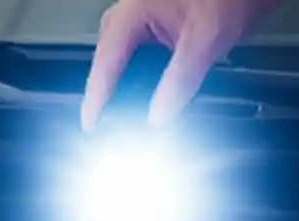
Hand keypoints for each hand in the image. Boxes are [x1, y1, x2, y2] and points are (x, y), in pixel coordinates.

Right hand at [83, 0, 281, 129]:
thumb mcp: (207, 38)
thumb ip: (181, 79)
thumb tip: (159, 116)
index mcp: (132, 13)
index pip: (105, 63)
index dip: (96, 99)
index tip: (91, 125)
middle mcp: (133, 16)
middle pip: (113, 67)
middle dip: (118, 98)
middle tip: (119, 130)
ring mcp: (146, 23)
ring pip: (129, 67)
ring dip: (137, 92)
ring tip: (143, 119)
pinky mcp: (162, 32)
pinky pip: (146, 64)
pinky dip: (152, 84)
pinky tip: (164, 99)